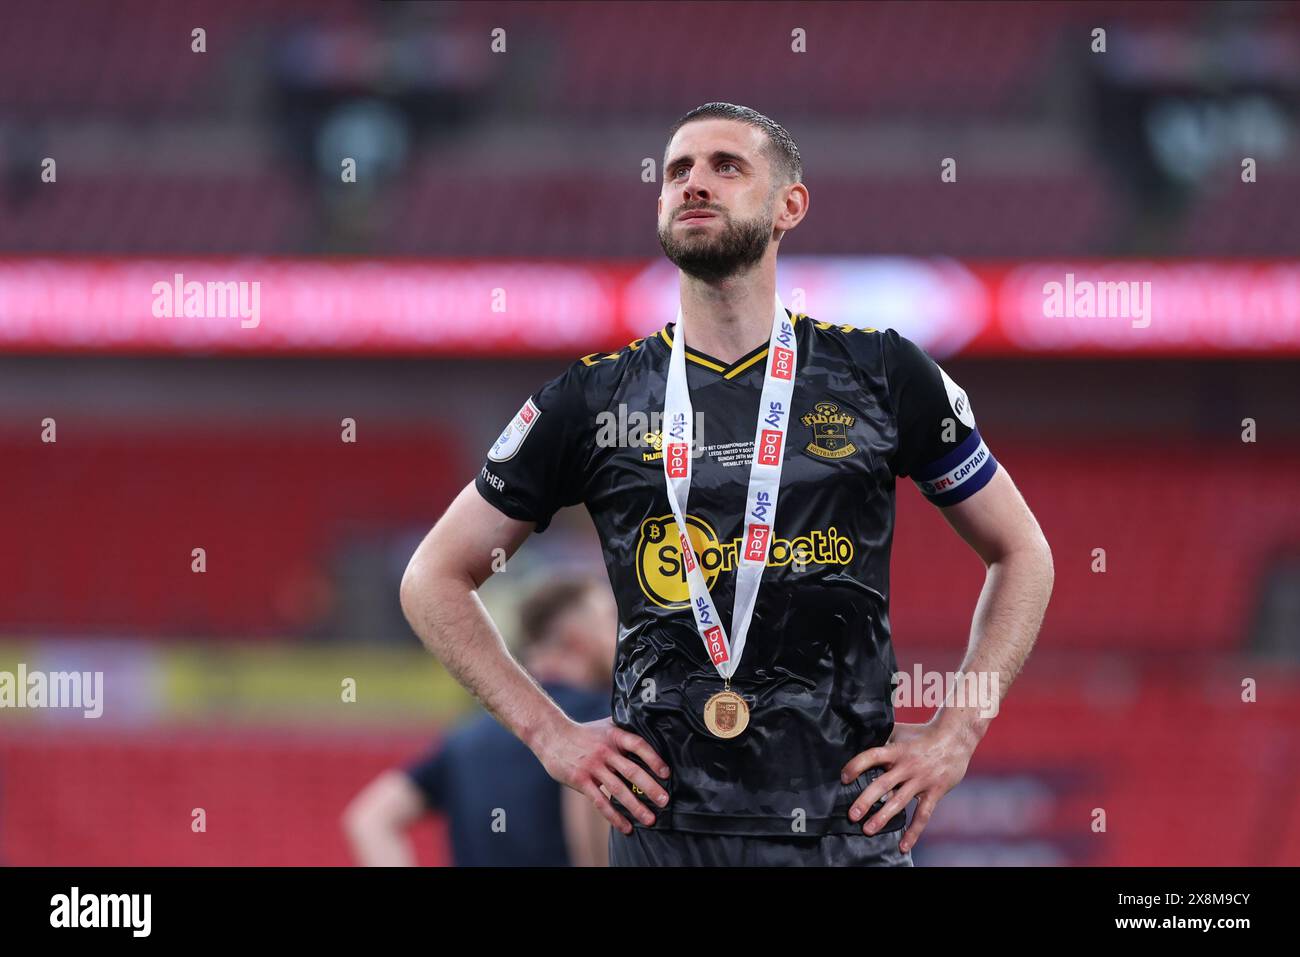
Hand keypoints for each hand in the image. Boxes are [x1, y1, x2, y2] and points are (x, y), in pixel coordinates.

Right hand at [535, 716, 669, 834]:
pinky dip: (614, 816)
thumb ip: (625, 730)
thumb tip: (651, 732)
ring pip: (618, 790)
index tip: (666, 773)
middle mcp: (605, 751)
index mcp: (614, 735)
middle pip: (632, 771)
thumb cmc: (584, 732)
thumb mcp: (606, 725)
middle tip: (665, 801)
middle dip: (650, 788)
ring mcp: (592, 766)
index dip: (653, 759)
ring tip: (650, 819)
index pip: (638, 745)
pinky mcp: (581, 780)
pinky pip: (600, 801)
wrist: (552, 735)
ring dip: (636, 806)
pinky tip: (625, 827)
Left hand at [839, 719, 975, 852]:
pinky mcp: (934, 792)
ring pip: (899, 802)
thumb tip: (858, 741)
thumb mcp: (900, 732)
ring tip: (868, 830)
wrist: (955, 739)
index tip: (844, 777)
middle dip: (865, 801)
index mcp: (897, 750)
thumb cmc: (923, 734)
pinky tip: (903, 845)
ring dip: (883, 817)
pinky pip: (922, 815)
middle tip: (852, 815)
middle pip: (883, 784)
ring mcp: (921, 780)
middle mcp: (907, 766)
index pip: (872, 756)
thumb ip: (882, 738)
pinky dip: (913, 831)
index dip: (857, 765)